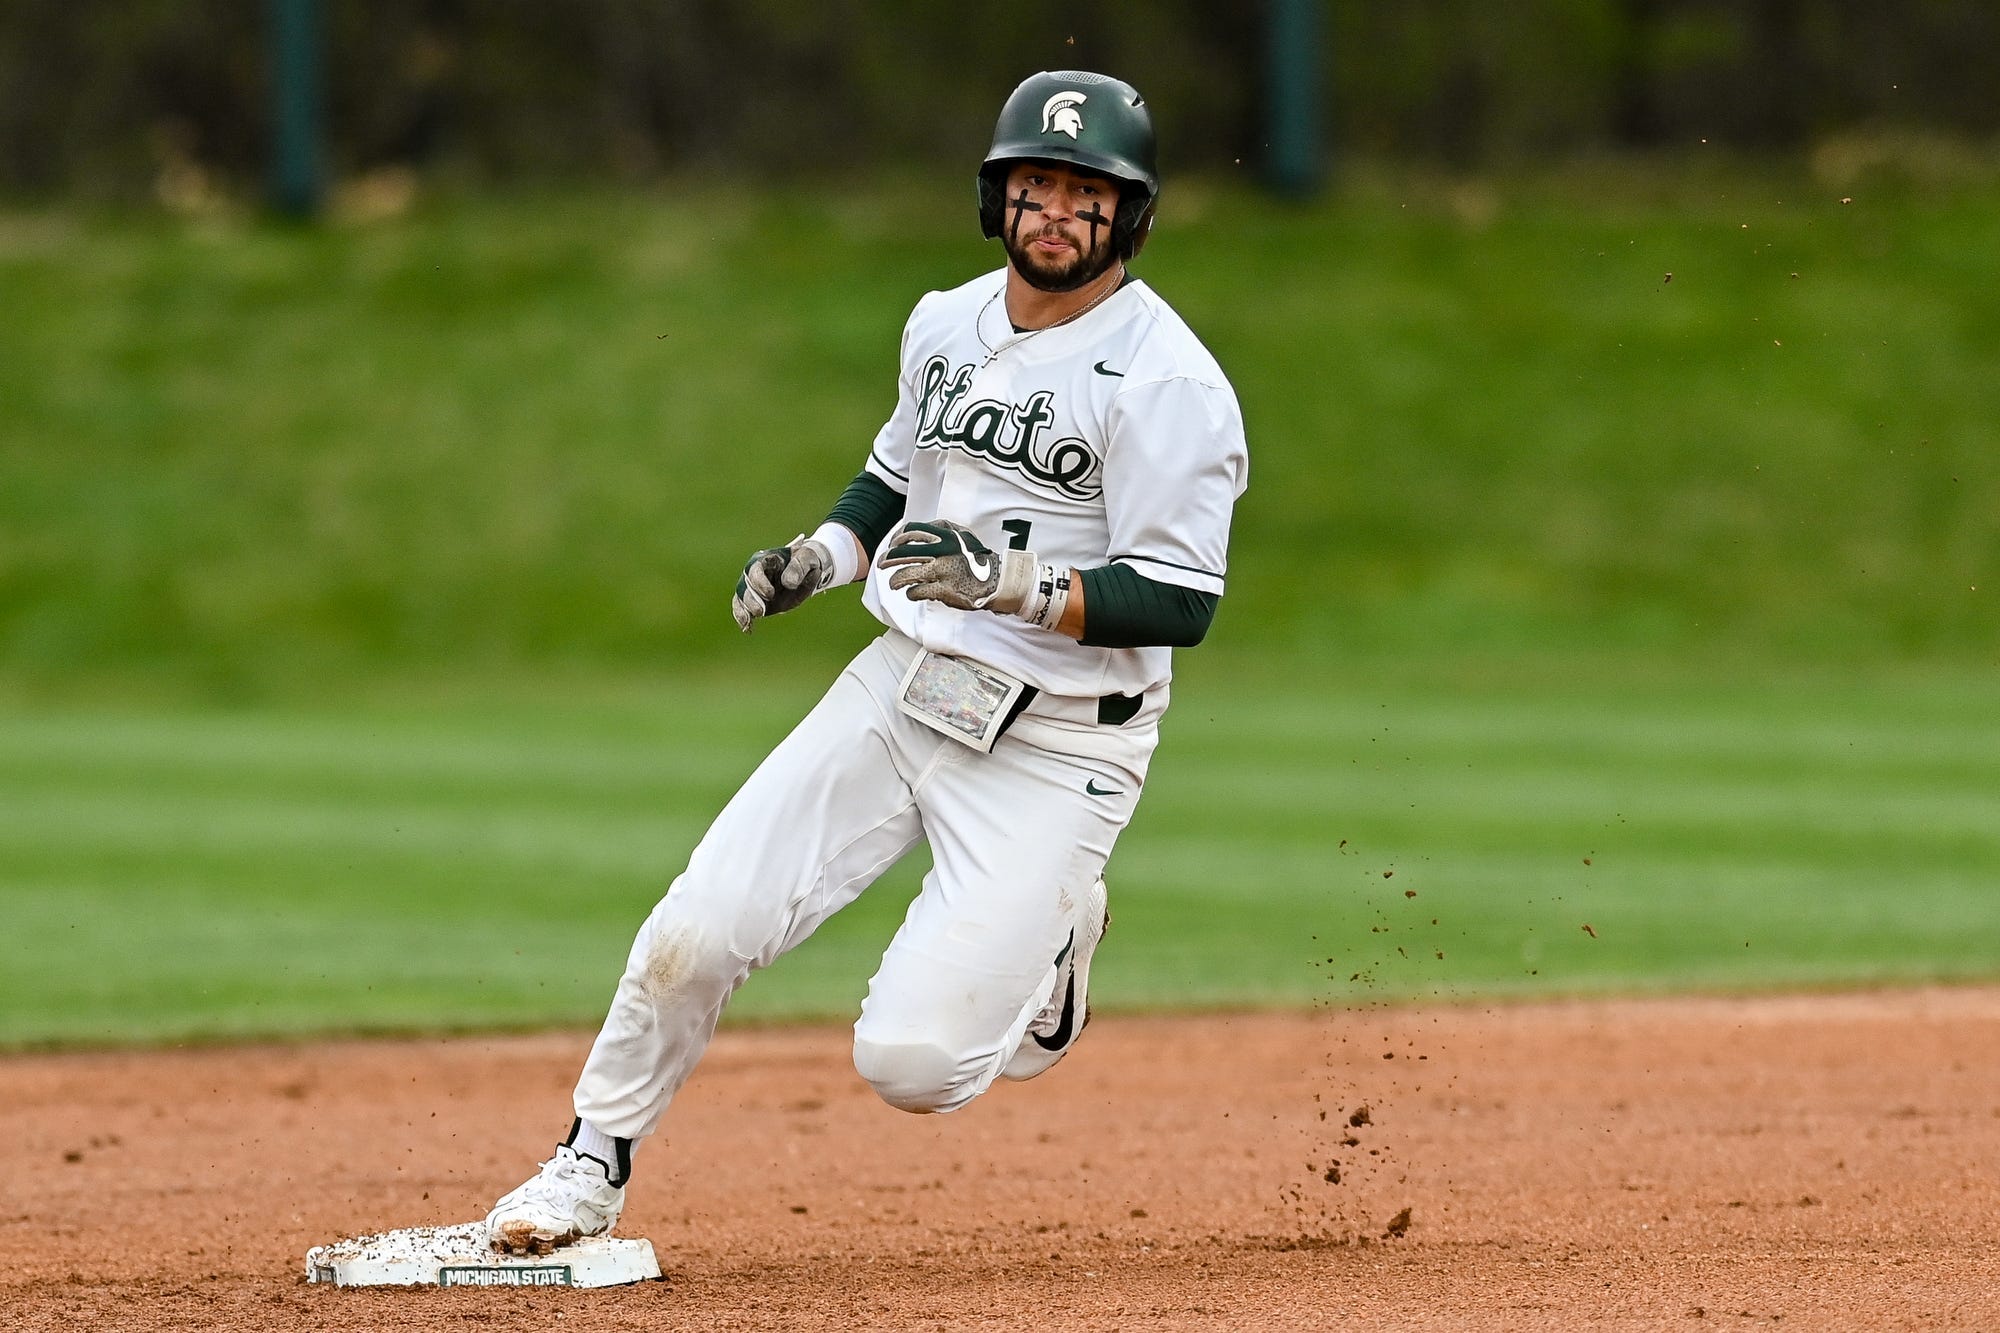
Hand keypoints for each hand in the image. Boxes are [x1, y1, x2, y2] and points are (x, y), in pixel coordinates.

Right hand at [731, 536, 832, 631]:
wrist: (806, 571)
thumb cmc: (806, 561)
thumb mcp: (807, 558)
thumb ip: (799, 568)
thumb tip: (789, 583)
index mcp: (767, 560)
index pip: (756, 568)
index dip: (759, 582)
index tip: (769, 594)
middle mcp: (756, 573)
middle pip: (745, 585)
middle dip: (750, 599)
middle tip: (760, 612)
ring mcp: (754, 588)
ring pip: (741, 597)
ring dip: (743, 610)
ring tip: (748, 622)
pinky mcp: (756, 601)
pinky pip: (742, 608)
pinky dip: (743, 618)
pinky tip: (747, 629)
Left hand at [879, 519, 1034, 613]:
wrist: (995, 581)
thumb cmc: (977, 558)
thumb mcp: (963, 535)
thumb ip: (943, 529)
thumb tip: (919, 529)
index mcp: (945, 536)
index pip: (911, 532)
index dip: (897, 538)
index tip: (892, 545)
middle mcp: (942, 551)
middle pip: (903, 553)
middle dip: (888, 559)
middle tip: (882, 564)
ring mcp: (942, 571)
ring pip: (907, 574)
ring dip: (896, 580)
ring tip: (894, 584)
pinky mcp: (943, 590)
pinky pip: (917, 592)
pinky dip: (911, 594)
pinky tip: (912, 594)